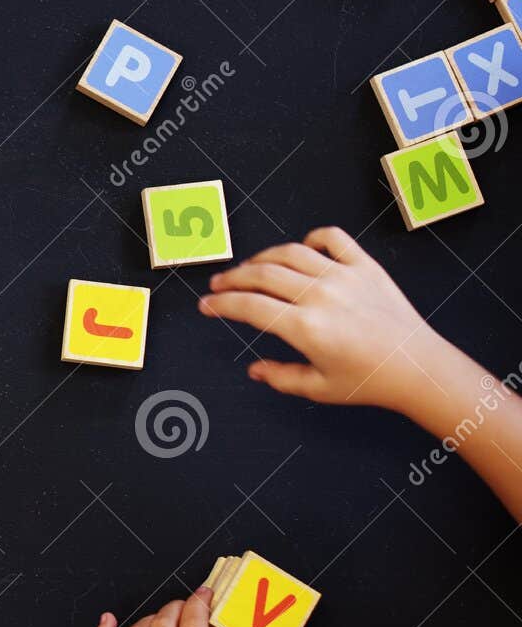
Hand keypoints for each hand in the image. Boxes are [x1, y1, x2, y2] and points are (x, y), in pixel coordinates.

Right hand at [198, 226, 455, 413]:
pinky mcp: (365, 266)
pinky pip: (332, 238)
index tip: (206, 306)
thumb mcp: (318, 388)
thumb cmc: (371, 381)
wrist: (419, 368)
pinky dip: (311, 239)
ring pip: (289, 253)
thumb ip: (280, 377)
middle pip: (261, 274)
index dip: (220, 304)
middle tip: (219, 284)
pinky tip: (301, 251)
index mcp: (306, 328)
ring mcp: (344, 276)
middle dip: (232, 278)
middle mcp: (321, 296)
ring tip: (250, 269)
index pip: (249, 306)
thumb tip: (254, 369)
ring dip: (261, 259)